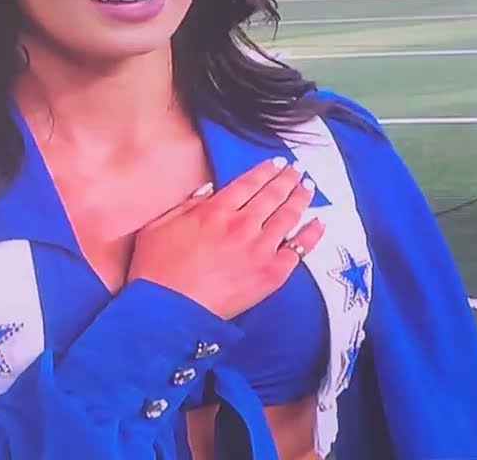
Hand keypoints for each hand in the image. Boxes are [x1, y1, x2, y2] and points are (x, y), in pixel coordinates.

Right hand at [127, 158, 324, 319]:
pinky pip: (299, 249)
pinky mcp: (272, 273)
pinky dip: (312, 234)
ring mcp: (260, 249)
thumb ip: (185, 204)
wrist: (169, 313)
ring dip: (301, 197)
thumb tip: (209, 190)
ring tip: (308, 188)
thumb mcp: (158, 226)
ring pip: (289, 215)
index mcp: (216, 211)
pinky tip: (319, 222)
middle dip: (288, 179)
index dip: (266, 170)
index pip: (249, 182)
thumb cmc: (157, 272)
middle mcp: (242, 225)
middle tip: (297, 171)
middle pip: (273, 194)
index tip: (277, 163)